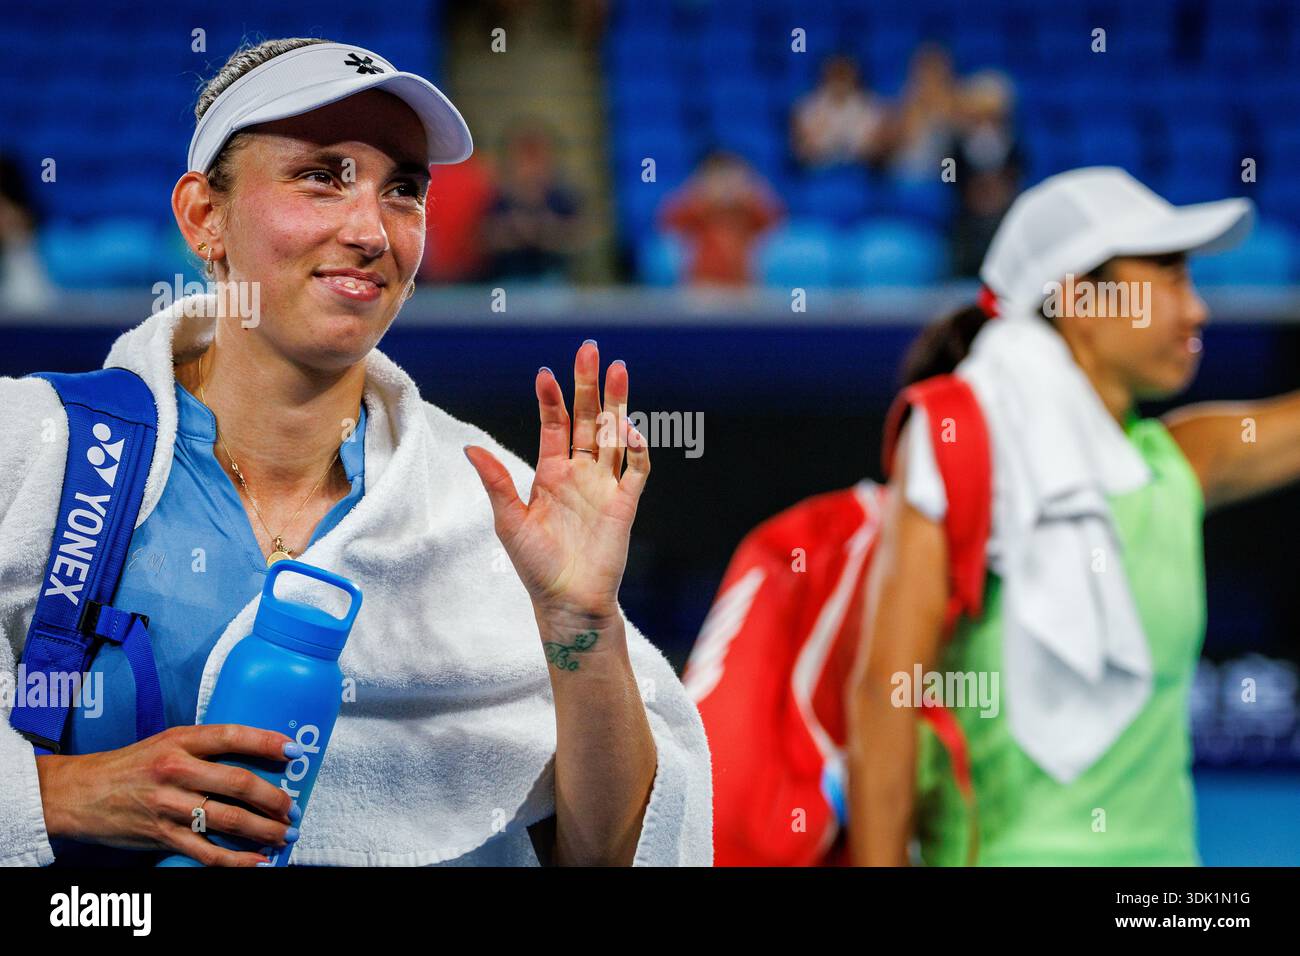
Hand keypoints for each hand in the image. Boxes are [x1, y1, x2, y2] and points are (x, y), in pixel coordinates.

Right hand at [36, 724, 299, 865]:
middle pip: (238, 783)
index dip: (267, 742)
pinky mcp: (162, 836)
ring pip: (229, 819)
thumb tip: (254, 758)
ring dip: (264, 830)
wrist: (78, 793)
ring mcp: (169, 806)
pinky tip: (258, 862)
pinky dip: (237, 860)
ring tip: (285, 834)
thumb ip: (204, 748)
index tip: (295, 751)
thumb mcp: (166, 742)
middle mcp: (176, 771)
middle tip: (293, 807)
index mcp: (180, 741)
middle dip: (275, 798)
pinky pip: (207, 851)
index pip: (232, 736)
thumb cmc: (129, 765)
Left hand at [464, 340, 650, 621]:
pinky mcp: (625, 504)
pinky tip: (630, 428)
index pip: (555, 425)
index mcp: (552, 474)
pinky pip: (635, 470)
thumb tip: (470, 448)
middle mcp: (581, 474)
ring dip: (617, 403)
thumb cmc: (536, 567)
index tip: (546, 374)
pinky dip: (636, 449)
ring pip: (615, 434)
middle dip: (589, 385)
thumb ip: (496, 482)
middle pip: (588, 419)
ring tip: (618, 369)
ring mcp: (605, 486)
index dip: (552, 399)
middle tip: (590, 350)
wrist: (567, 603)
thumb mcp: (509, 521)